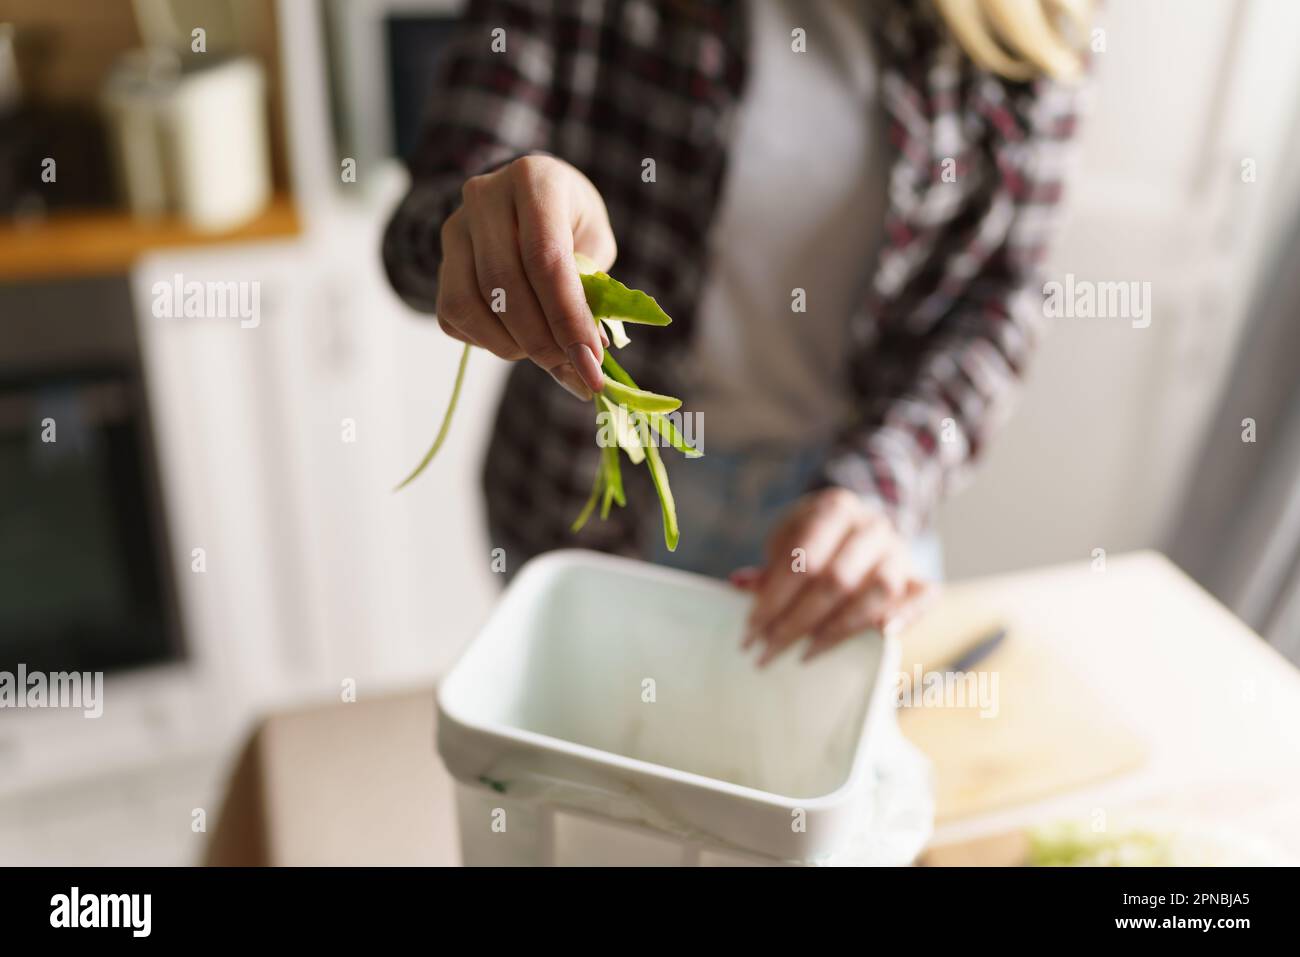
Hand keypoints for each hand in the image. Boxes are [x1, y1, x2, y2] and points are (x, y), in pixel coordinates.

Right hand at [435, 155, 616, 399]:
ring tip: (547, 352)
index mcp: (533, 180)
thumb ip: (593, 291)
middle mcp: (484, 197)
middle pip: (503, 285)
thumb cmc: (571, 224)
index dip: (567, 316)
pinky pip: (454, 316)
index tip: (590, 360)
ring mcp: (454, 228)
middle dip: (542, 340)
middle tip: (572, 369)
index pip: (544, 258)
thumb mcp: (596, 243)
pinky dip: (488, 341)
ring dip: (513, 346)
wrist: (529, 201)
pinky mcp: (439, 262)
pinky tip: (517, 336)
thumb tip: (587, 353)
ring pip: (471, 305)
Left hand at [734, 489, 933, 665]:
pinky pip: (922, 597)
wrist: (860, 526)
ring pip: (877, 591)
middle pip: (836, 580)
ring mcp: (899, 550)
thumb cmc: (814, 539)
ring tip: (805, 653)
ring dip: (839, 628)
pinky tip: (885, 634)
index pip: (803, 559)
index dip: (774, 599)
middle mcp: (872, 526)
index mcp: (836, 508)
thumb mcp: (787, 541)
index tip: (750, 632)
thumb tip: (739, 585)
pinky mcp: (917, 576)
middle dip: (797, 622)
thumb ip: (769, 567)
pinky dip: (908, 615)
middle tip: (768, 652)